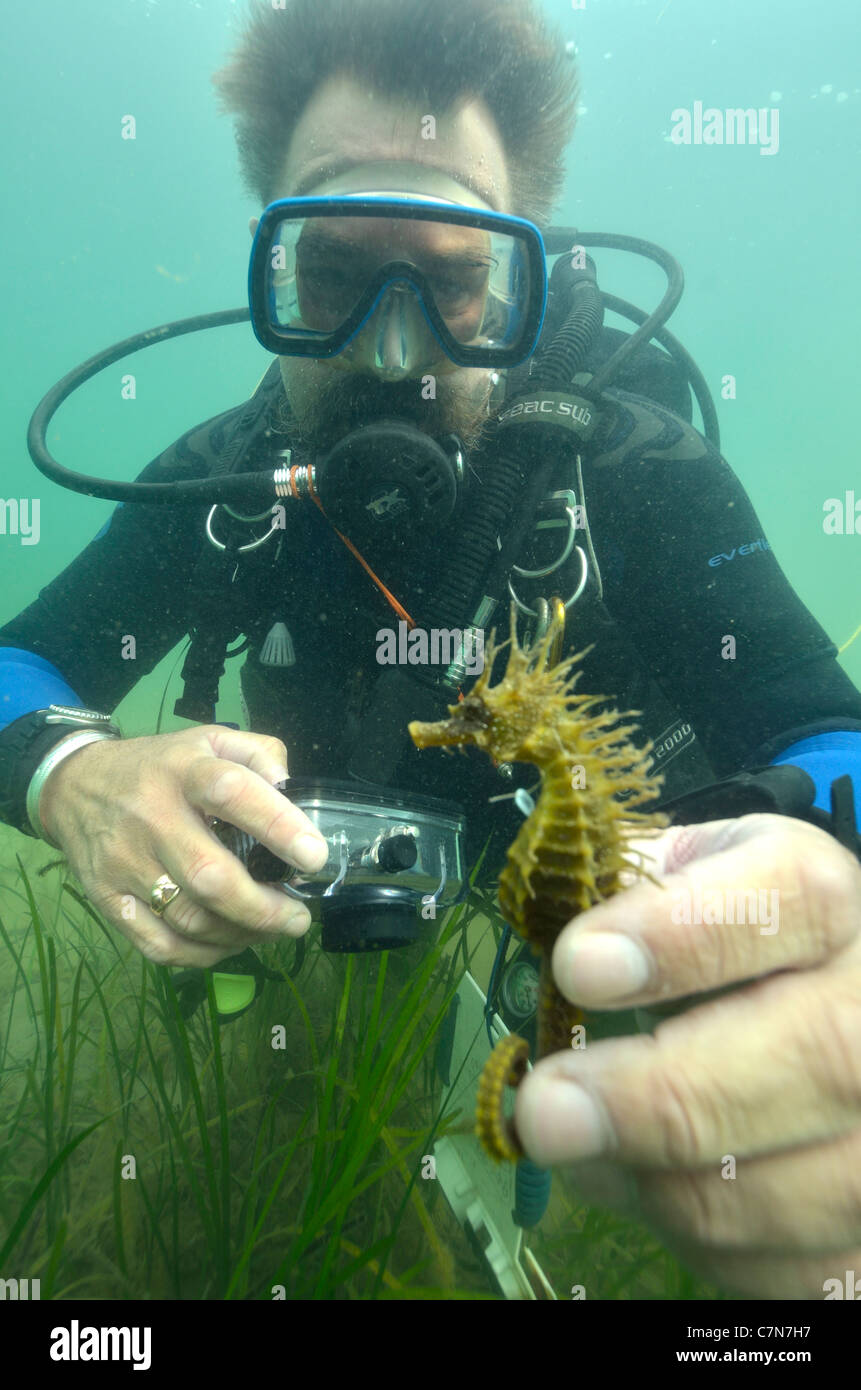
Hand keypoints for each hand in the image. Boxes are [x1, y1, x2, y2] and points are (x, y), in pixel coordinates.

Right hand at [40, 724, 327, 967]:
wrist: (75, 785)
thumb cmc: (161, 766)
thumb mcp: (210, 739)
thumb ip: (260, 754)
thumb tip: (294, 792)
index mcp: (185, 771)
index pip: (231, 792)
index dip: (277, 824)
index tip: (314, 856)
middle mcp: (151, 817)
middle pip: (209, 876)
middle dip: (263, 908)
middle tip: (298, 919)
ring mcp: (125, 863)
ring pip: (188, 919)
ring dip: (240, 935)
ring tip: (271, 930)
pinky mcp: (107, 899)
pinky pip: (159, 945)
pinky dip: (202, 955)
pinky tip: (230, 944)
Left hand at [513, 814, 860, 1298]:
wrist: (821, 1009)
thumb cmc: (734, 945)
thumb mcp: (693, 880)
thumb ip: (632, 890)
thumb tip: (555, 947)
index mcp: (835, 902)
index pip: (791, 897)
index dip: (682, 935)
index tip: (577, 966)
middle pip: (822, 1055)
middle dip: (662, 1097)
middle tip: (546, 1110)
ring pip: (811, 1184)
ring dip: (670, 1186)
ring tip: (582, 1153)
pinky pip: (805, 1266)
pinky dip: (710, 1249)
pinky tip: (645, 1193)